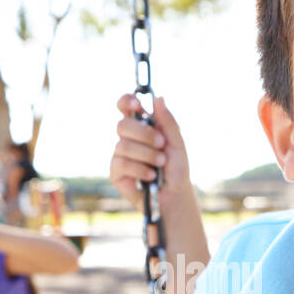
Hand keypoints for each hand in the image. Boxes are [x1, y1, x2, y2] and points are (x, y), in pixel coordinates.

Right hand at [110, 94, 191, 210]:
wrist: (174, 194)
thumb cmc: (175, 168)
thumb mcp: (177, 143)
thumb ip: (168, 122)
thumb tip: (158, 99)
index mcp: (141, 126)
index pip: (125, 107)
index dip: (126, 102)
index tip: (137, 104)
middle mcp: (127, 139)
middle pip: (122, 125)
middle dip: (144, 134)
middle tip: (161, 144)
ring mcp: (119, 155)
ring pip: (123, 146)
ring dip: (147, 155)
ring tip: (160, 163)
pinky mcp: (116, 173)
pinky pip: (122, 163)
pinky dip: (140, 169)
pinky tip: (151, 176)